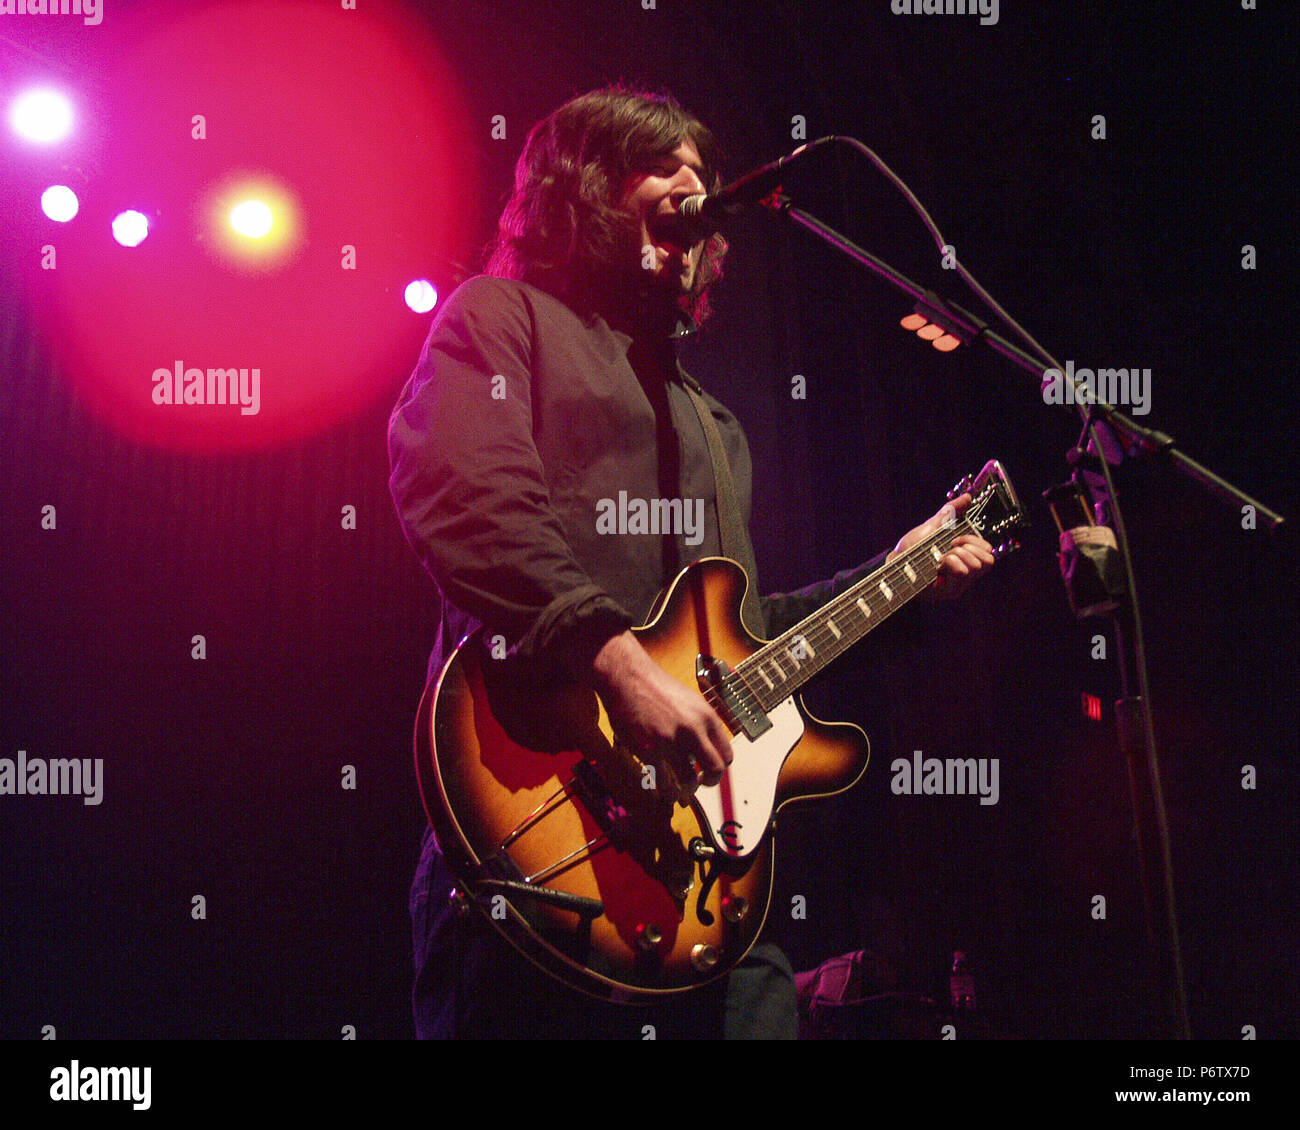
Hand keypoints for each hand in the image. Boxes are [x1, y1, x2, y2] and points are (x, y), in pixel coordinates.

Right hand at [590, 631, 732, 802]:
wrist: (628, 677)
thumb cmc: (656, 688)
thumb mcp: (690, 702)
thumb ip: (701, 725)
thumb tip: (708, 752)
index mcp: (707, 717)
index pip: (726, 753)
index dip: (720, 768)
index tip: (710, 773)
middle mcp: (693, 729)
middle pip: (715, 770)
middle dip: (709, 783)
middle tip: (700, 785)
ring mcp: (671, 741)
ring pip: (690, 781)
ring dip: (686, 791)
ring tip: (680, 792)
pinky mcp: (649, 750)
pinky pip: (664, 782)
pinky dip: (667, 792)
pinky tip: (665, 791)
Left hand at [888, 492, 994, 600]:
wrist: (895, 559)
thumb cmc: (913, 546)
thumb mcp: (934, 525)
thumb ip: (951, 511)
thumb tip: (967, 497)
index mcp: (966, 559)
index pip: (989, 552)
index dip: (974, 541)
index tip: (955, 539)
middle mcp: (966, 574)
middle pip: (987, 560)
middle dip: (967, 547)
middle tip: (948, 548)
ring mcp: (959, 585)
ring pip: (975, 566)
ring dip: (956, 555)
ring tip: (941, 558)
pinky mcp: (949, 592)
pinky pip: (962, 572)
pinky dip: (950, 562)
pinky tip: (937, 566)